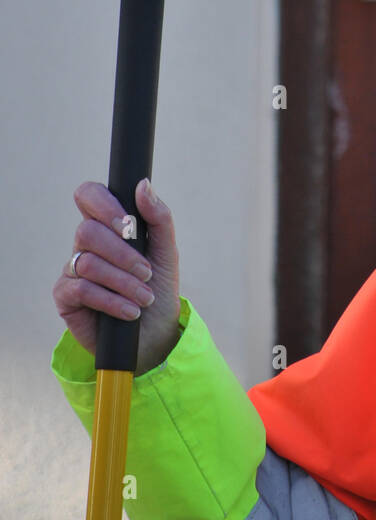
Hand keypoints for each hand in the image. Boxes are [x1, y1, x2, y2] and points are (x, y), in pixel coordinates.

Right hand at [54, 179, 181, 374]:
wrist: (154, 333)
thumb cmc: (157, 288)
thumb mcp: (166, 252)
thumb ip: (158, 218)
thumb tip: (143, 185)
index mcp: (107, 225)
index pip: (88, 195)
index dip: (102, 203)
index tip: (127, 224)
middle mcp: (85, 243)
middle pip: (87, 231)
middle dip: (122, 254)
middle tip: (146, 272)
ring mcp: (72, 268)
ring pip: (88, 262)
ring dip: (123, 282)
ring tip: (144, 298)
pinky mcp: (65, 297)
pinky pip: (81, 289)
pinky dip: (111, 300)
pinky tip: (130, 312)